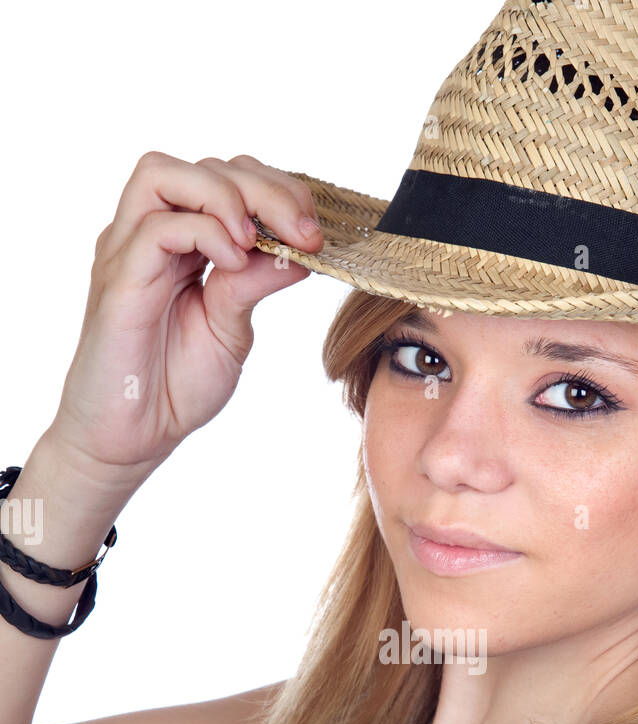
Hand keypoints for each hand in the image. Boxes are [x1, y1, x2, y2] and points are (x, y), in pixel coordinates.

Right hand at [46, 151, 323, 477]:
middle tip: (304, 231)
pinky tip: (233, 262)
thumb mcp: (232, 329)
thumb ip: (255, 283)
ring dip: (225, 196)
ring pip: (163, 174)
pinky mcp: (117, 280)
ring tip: (259, 240)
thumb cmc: (173, 386)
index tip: (316, 234)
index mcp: (182, 243)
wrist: (129, 439)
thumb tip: (298, 248)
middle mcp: (148, 235)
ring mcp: (127, 252)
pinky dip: (203, 233)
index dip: (278, 192)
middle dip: (265, 188)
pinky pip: (155, 228)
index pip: (228, 180)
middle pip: (202, 167)